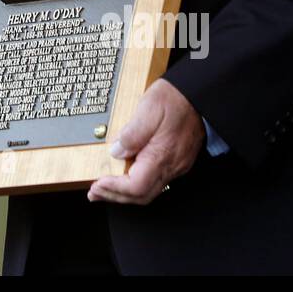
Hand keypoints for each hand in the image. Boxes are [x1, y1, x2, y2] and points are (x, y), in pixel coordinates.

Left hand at [88, 78, 203, 204]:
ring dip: (124, 193)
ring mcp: (176, 166)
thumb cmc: (175, 99)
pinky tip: (124, 176)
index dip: (114, 189)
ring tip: (104, 188)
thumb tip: (116, 152)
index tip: (97, 184)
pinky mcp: (177, 162)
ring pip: (148, 191)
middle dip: (115, 196)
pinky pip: (155, 181)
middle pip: (141, 196)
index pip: (136, 187)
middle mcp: (171, 166)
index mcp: (162, 155)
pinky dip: (136, 184)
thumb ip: (131, 134)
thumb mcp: (149, 108)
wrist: (197, 95)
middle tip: (95, 192)